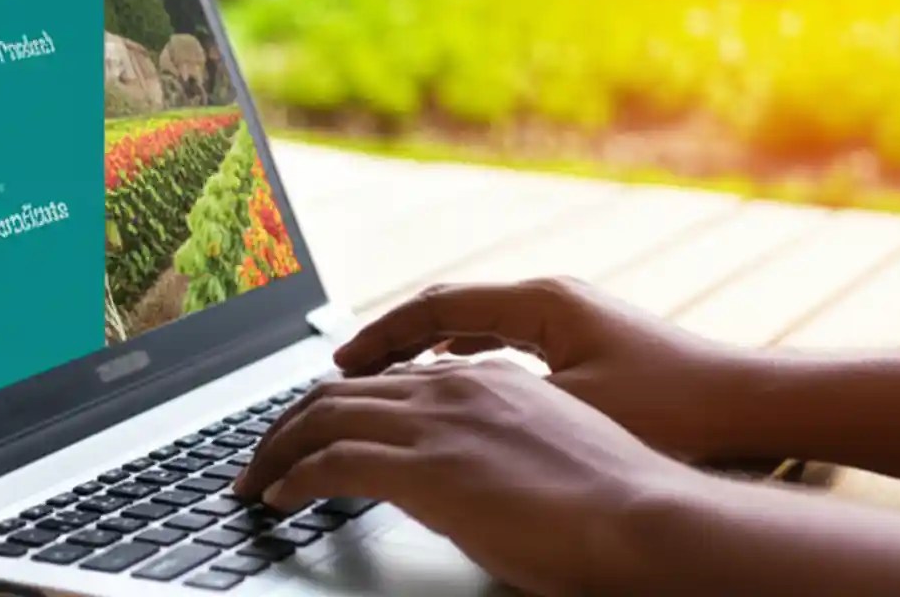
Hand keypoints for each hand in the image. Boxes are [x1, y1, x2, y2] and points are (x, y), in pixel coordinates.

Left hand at [234, 361, 696, 596]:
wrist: (645, 517)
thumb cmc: (611, 501)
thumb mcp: (544, 453)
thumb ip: (495, 447)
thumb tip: (464, 471)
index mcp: (483, 381)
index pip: (384, 382)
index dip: (337, 405)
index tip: (312, 431)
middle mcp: (451, 389)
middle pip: (340, 391)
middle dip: (289, 425)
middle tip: (261, 455)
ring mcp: (436, 424)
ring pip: (323, 418)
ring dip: (277, 449)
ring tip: (254, 479)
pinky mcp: (425, 468)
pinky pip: (331, 463)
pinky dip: (292, 477)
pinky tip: (278, 498)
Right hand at [336, 278, 762, 462]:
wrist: (750, 404)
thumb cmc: (675, 408)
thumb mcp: (575, 409)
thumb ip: (500, 401)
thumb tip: (433, 407)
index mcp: (540, 304)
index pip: (437, 308)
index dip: (381, 335)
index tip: (341, 361)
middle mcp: (550, 298)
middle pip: (449, 308)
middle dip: (393, 338)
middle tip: (346, 368)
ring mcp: (567, 315)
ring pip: (475, 321)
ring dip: (427, 345)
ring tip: (384, 373)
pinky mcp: (582, 337)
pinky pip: (503, 336)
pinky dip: (464, 352)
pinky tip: (451, 371)